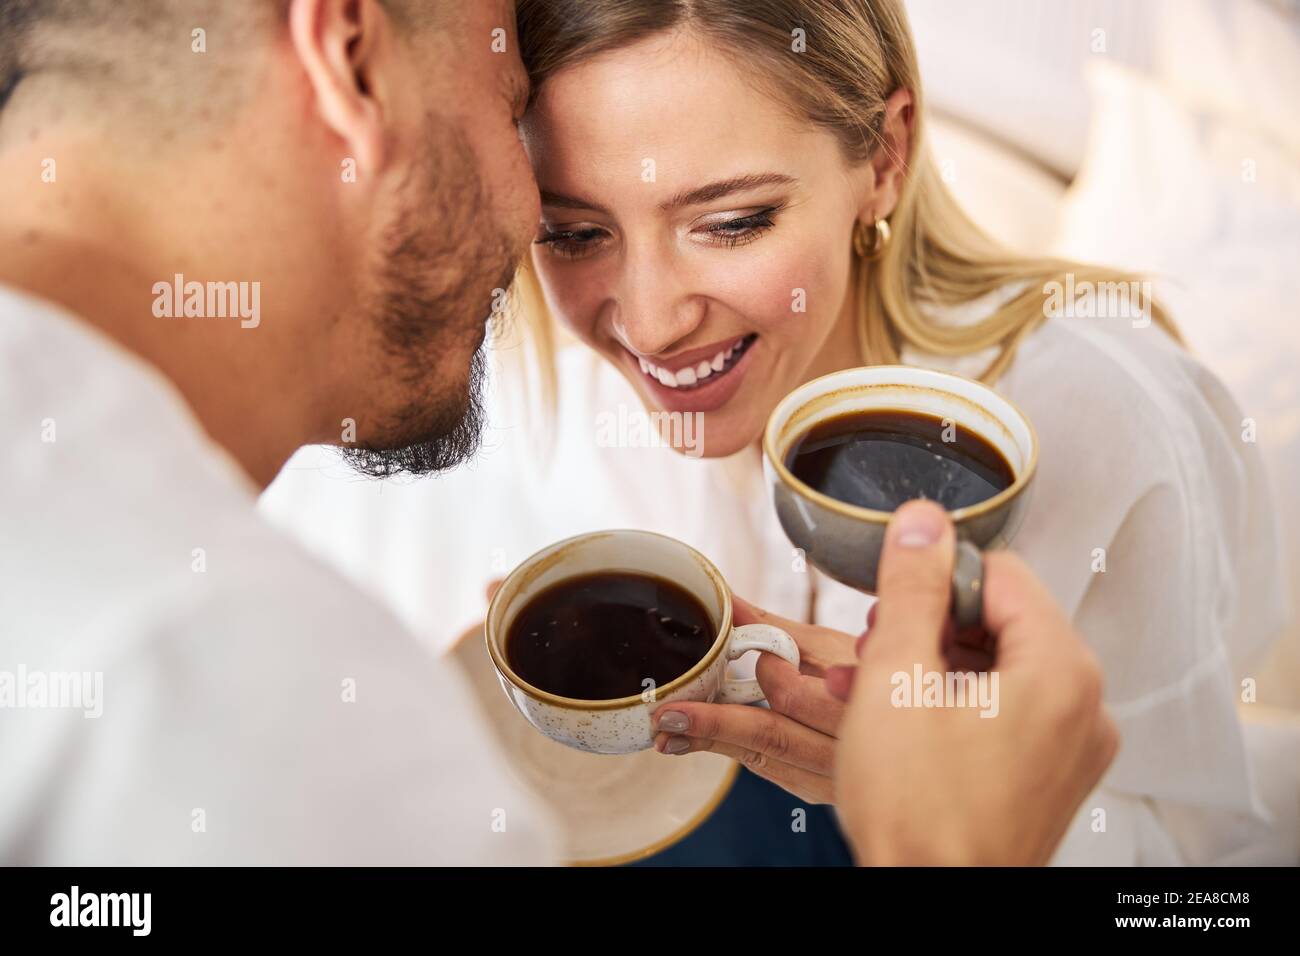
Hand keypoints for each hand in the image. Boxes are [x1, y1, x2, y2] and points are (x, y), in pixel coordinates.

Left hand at [650, 596, 857, 803]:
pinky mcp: (818, 788)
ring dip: (713, 742)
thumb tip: (727, 601)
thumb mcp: (828, 644)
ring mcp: (834, 775)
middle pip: (777, 736)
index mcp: (859, 698)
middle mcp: (849, 745)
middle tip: (669, 712)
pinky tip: (693, 740)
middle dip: (718, 724)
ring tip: (666, 732)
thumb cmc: (872, 674)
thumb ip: (774, 629)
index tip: (732, 663)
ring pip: (768, 758)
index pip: (802, 695)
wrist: (905, 730)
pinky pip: (772, 771)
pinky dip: (733, 752)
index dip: (768, 677)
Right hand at [832, 500, 1119, 865]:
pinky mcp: (1047, 778)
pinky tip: (896, 720)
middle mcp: (1083, 707)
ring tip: (870, 688)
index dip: (935, 579)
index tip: (891, 604)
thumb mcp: (898, 678)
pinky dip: (951, 706)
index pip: (1001, 573)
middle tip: (875, 649)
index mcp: (1062, 671)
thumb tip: (923, 523)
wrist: (931, 905)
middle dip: (928, 626)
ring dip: (931, 666)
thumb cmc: (919, 814)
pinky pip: (1003, 713)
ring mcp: (1069, 748)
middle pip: (1001, 620)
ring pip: (997, 668)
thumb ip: (913, 588)